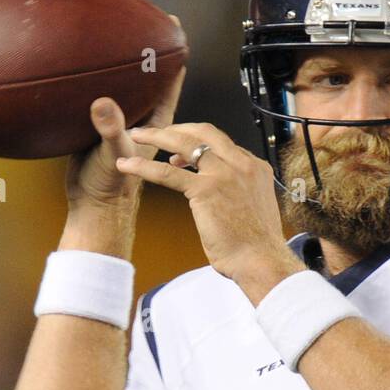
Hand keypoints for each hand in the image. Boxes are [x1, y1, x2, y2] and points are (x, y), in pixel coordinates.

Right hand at [64, 16, 187, 213]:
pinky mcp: (99, 125)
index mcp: (155, 121)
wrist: (92, 206)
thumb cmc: (112, 185)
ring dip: (122, 62)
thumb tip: (103, 103)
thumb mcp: (113, 154)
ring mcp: (121, 120)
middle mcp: (140, 116)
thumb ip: (111, 129)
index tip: (171, 22)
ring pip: (125, 83)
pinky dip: (96, 80)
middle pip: (148, 75)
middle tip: (143, 14)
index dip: (172, 51)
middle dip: (147, 48)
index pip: (168, 78)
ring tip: (115, 30)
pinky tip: (83, 63)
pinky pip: (101, 95)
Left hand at [115, 121, 301, 298]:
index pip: (222, 144)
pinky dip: (143, 167)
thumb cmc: (257, 247)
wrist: (262, 261)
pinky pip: (167, 173)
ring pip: (183, 143)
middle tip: (157, 132)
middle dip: (178, 128)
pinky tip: (127, 165)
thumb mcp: (253, 210)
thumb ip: (239, 196)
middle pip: (204, 132)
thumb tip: (224, 200)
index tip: (181, 154)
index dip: (198, 144)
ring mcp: (224, 174)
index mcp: (255, 168)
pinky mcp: (206, 189)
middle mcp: (241, 164)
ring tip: (137, 136)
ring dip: (156, 136)